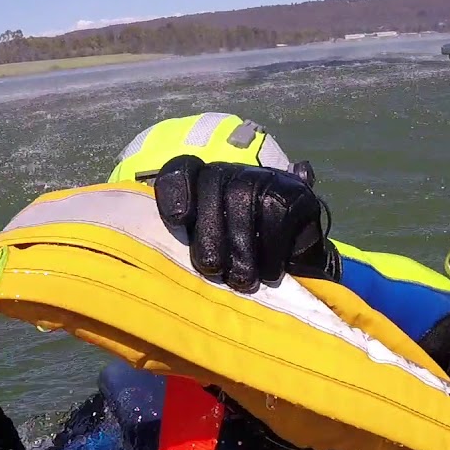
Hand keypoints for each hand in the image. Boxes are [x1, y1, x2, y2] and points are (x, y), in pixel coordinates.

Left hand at [153, 154, 340, 292]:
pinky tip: (268, 272)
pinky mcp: (295, 193)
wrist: (296, 267)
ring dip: (240, 246)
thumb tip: (153, 249)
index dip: (175, 191)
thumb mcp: (209, 253)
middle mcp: (234, 172)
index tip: (179, 220)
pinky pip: (277, 214)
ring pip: (244, 197)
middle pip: (213, 182)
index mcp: (204, 182)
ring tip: (241, 279)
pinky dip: (269, 248)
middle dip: (209, 231)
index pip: (181, 170)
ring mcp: (266, 178)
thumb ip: (184, 244)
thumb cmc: (241, 263)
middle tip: (212, 269)